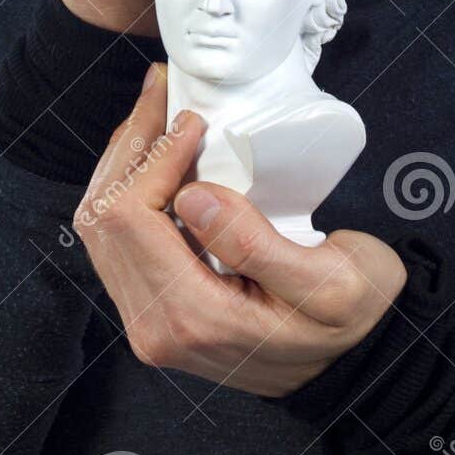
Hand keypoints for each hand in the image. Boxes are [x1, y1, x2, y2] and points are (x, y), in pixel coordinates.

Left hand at [73, 65, 405, 397]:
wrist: (354, 362)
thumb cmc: (351, 319)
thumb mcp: (328, 283)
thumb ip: (255, 245)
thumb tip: (191, 197)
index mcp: (191, 320)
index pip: (132, 220)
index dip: (153, 158)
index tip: (193, 120)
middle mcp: (155, 326)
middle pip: (103, 219)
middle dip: (130, 146)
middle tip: (162, 92)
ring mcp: (150, 319)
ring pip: (100, 227)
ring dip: (125, 162)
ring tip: (157, 112)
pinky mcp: (156, 306)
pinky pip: (119, 239)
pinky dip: (130, 187)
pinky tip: (159, 153)